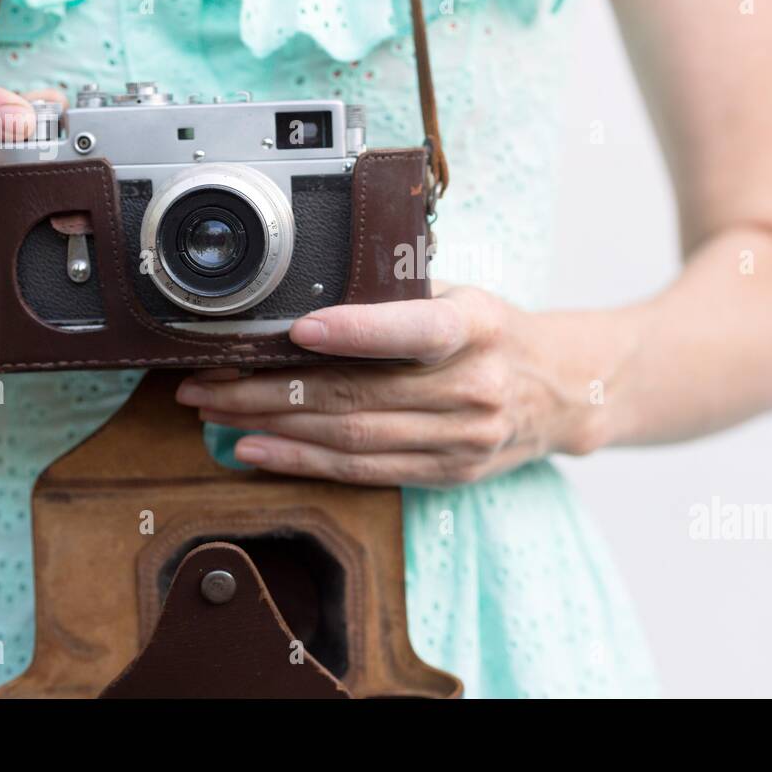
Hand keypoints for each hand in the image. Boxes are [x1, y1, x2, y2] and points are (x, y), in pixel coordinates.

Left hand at [176, 286, 603, 487]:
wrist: (562, 392)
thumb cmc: (495, 334)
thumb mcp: (463, 298)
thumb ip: (400, 298)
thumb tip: (305, 297)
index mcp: (477, 326)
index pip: (416, 330)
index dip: (358, 332)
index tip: (299, 330)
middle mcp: (475, 386)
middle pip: (361, 393)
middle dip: (272, 388)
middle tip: (209, 380)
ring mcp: (465, 438)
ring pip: (354, 437)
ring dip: (275, 427)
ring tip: (217, 412)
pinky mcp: (449, 474)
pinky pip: (365, 472)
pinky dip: (305, 462)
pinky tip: (259, 449)